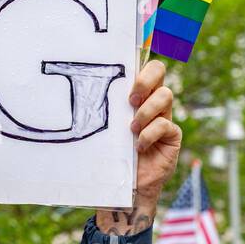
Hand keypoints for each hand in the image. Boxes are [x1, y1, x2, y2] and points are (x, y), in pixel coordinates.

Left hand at [95, 59, 180, 235]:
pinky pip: (166, 125)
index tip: (126, 65)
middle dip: (146, 79)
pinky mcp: (172, 136)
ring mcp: (164, 117)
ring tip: (131, 129)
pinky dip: (149, 134)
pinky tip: (138, 146)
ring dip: (146, 111)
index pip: (142, 65)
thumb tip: (72, 82)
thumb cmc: (110, 154)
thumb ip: (100, 107)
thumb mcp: (103, 127)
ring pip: (166, 95)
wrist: (124, 187)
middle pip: (159, 70)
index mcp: (135, 95)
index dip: (141, 56)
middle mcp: (151, 102)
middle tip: (130, 98)